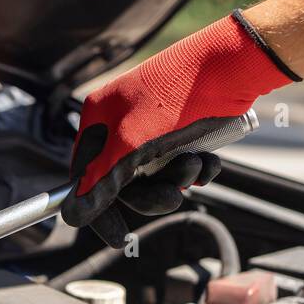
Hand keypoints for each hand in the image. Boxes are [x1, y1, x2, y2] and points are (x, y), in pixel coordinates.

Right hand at [60, 10, 296, 247]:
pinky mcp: (180, 132)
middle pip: (124, 184)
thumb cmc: (176, 94)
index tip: (120, 238)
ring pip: (156, 177)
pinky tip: (209, 160)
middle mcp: (121, 125)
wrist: (231, 66)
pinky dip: (196, 170)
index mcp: (99, 120)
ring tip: (195, 164)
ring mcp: (151, 129)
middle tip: (173, 196)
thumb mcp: (132, 142)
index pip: (86, 177)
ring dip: (178, 179)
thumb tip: (72, 215)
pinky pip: (179, 165)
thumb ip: (101, 181)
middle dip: (152, 193)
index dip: (100, 210)